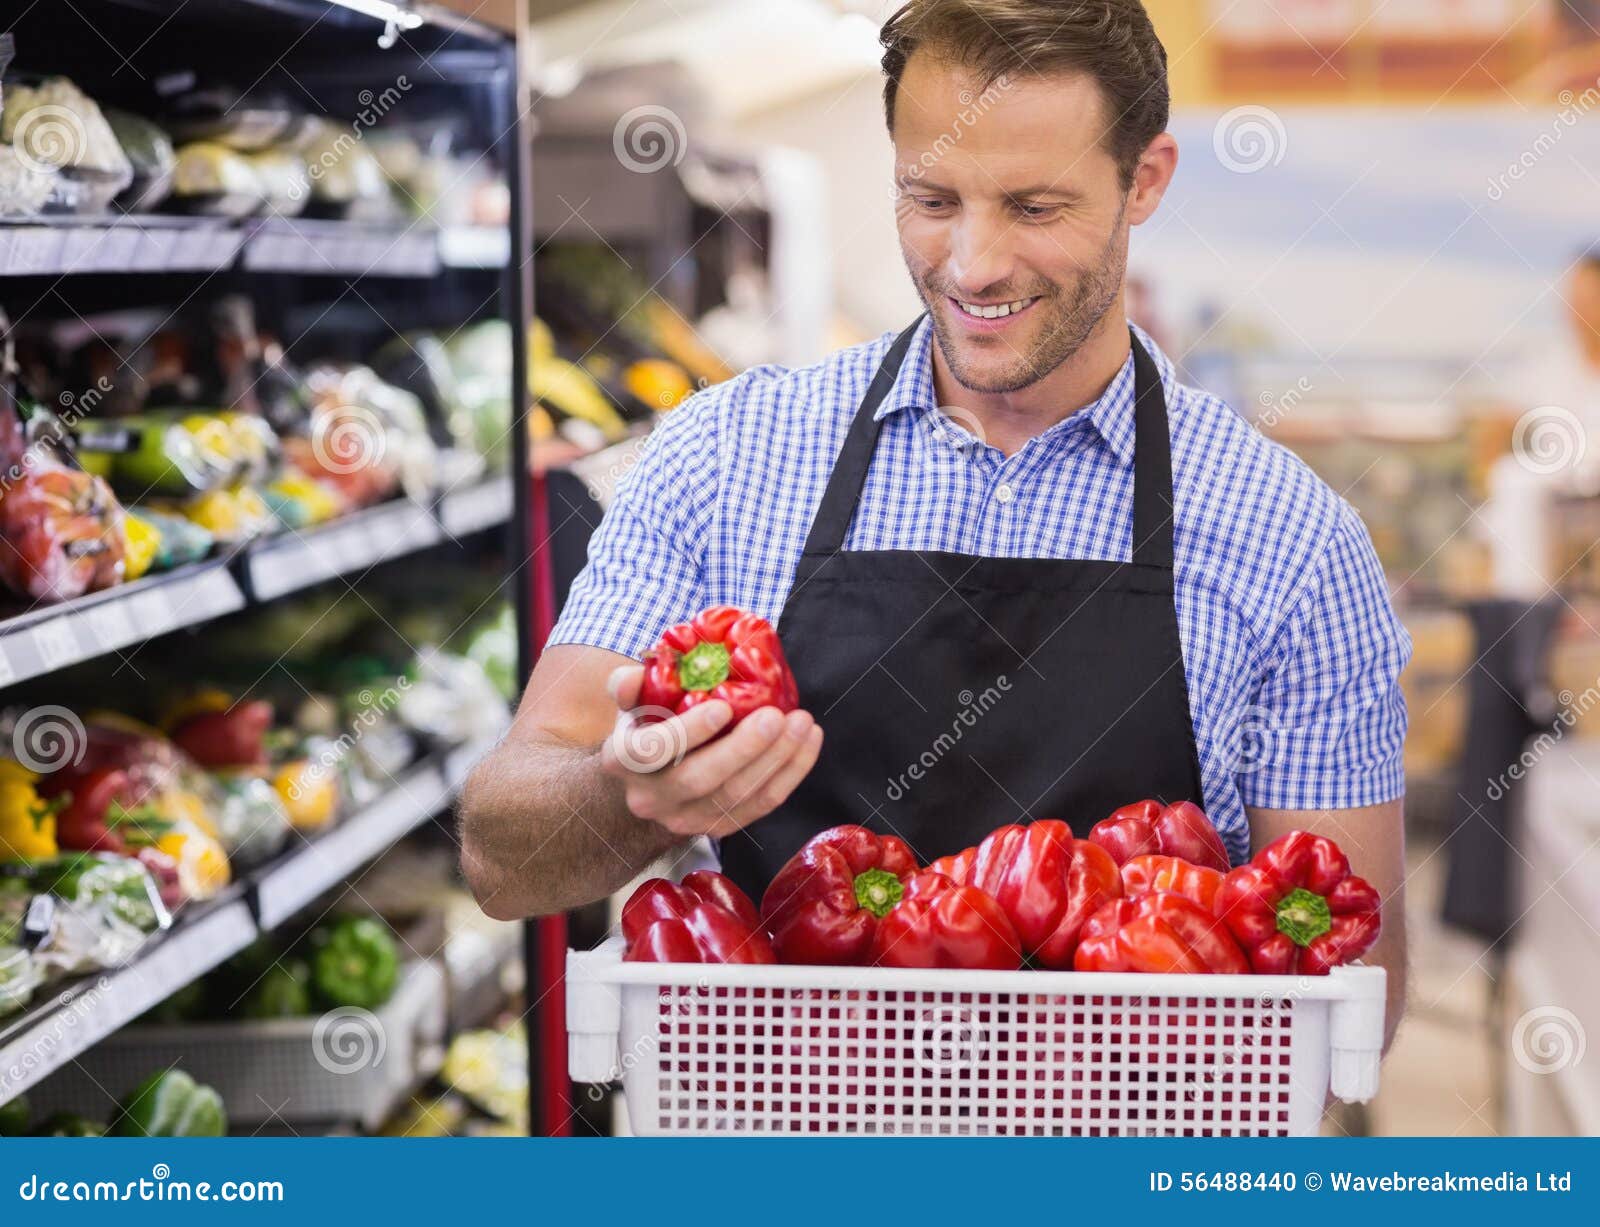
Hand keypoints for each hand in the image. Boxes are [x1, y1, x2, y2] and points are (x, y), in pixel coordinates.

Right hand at [600, 664, 823, 838]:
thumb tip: (636, 675)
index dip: (688, 732)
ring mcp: (685, 819)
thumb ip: (631, 683)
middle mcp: (650, 798)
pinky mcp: (719, 828)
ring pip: (735, 797)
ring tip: (802, 723)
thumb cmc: (648, 725)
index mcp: (623, 761)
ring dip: (775, 760)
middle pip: (700, 779)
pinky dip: (790, 774)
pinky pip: (760, 805)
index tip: (723, 707)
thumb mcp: (633, 701)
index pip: (651, 751)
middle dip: (743, 748)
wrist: (651, 777)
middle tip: (776, 715)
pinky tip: (808, 742)